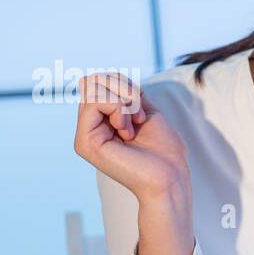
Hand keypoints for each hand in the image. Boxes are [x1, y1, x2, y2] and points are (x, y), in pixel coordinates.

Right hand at [74, 72, 188, 201]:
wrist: (169, 178)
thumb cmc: (164, 150)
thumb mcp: (145, 111)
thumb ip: (124, 94)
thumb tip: (106, 76)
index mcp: (102, 120)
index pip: (99, 81)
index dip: (124, 84)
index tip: (142, 110)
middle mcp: (89, 127)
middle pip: (93, 80)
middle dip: (124, 89)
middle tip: (139, 116)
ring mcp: (85, 135)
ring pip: (92, 87)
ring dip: (124, 101)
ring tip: (134, 126)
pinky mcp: (84, 142)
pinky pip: (95, 102)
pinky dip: (119, 109)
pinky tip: (127, 132)